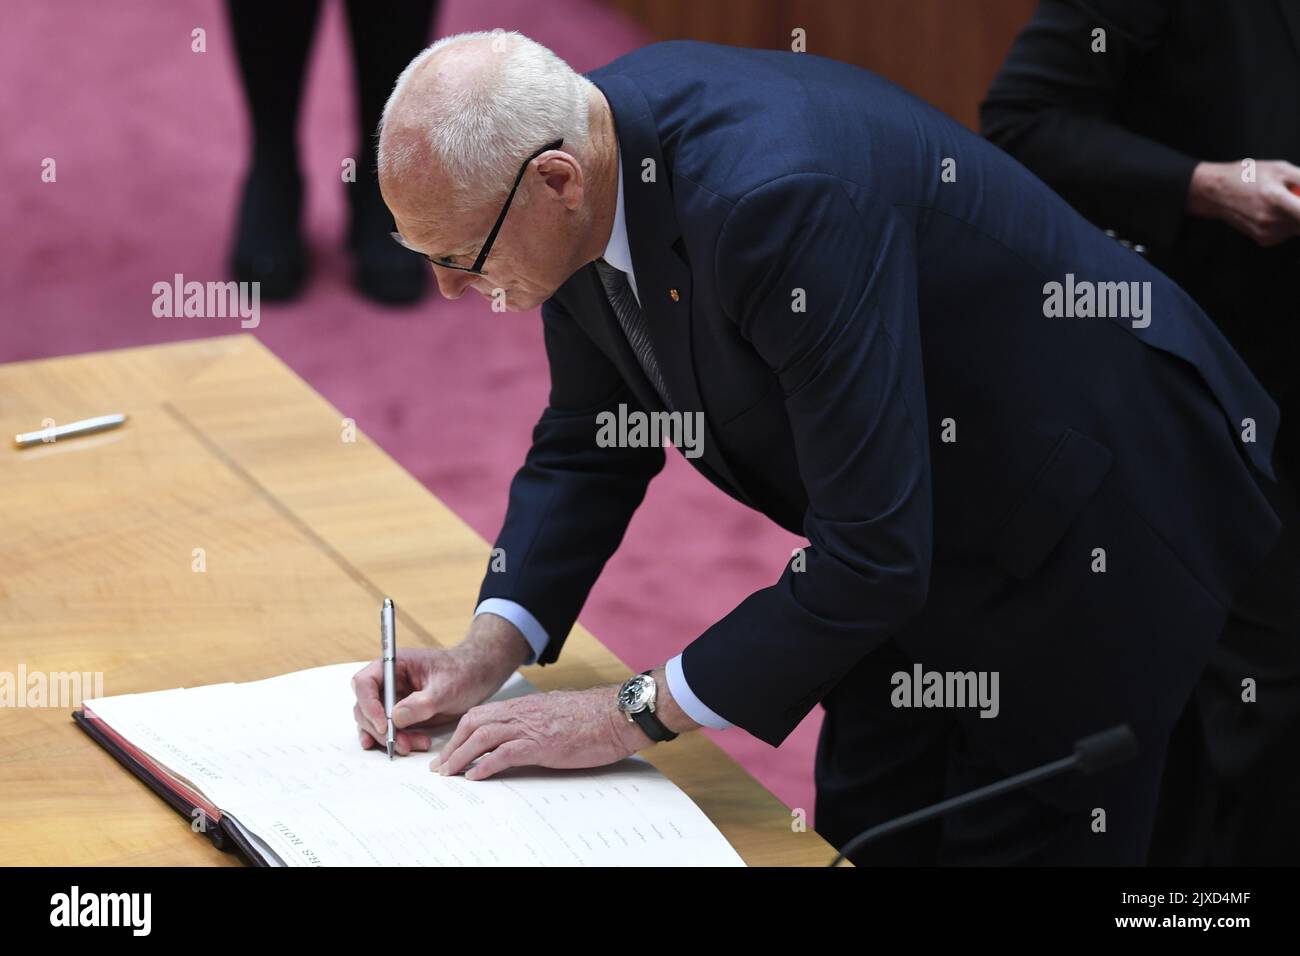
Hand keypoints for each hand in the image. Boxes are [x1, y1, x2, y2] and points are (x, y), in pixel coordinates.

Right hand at [351, 613, 531, 755]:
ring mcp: (394, 698)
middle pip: (364, 706)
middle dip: (379, 728)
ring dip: (388, 738)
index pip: (365, 683)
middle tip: (400, 743)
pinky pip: (388, 729)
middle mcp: (389, 681)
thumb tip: (395, 717)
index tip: (384, 725)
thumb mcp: (446, 688)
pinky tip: (395, 747)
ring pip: (375, 722)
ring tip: (412, 745)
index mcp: (394, 665)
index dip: (368, 704)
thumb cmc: (463, 672)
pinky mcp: (402, 713)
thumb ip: (421, 702)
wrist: (478, 676)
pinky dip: (391, 740)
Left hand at [431, 684, 651, 779]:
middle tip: (441, 766)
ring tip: (449, 773)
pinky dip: (485, 765)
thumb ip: (537, 721)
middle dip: (453, 745)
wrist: (618, 714)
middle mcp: (523, 712)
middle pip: (474, 722)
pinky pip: (505, 753)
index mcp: (526, 705)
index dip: (461, 732)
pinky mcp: (543, 744)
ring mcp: (532, 727)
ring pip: (483, 736)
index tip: (450, 750)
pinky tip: (476, 776)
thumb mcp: (557, 714)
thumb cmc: (595, 717)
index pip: (481, 714)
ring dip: (461, 756)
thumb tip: (525, 735)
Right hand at [1187, 159, 1299, 246]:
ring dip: (1298, 217)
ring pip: (1298, 228)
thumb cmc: (1247, 177)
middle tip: (1293, 197)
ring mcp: (1267, 233)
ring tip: (1283, 202)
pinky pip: (1288, 233)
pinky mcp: (1264, 240)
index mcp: (1275, 198)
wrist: (1216, 193)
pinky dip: (1289, 223)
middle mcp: (1271, 220)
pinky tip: (1275, 212)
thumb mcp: (1280, 168)